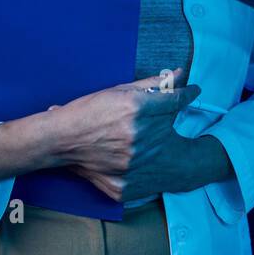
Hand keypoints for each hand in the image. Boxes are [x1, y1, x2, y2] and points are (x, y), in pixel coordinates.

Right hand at [44, 69, 203, 201]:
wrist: (59, 140)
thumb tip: (179, 73)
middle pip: (169, 123)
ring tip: (133, 131)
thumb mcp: (119, 90)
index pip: (175, 100)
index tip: (194, 91)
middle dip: (162, 115)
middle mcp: (136, 135)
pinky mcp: (125, 181)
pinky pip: (149, 168)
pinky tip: (132, 150)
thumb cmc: (88, 110)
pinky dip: (145, 157)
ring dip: (154, 136)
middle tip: (145, 115)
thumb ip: (152, 83)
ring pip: (161, 145)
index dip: (188, 93)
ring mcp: (132, 160)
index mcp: (135, 109)